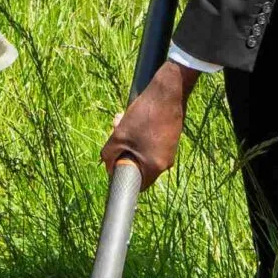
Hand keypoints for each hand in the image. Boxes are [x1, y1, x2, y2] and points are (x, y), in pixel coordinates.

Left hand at [100, 61, 196, 187]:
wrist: (168, 92)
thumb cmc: (144, 115)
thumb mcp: (119, 136)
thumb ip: (109, 155)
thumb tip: (107, 166)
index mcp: (155, 167)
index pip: (138, 184)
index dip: (123, 175)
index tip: (114, 163)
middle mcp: (166, 162)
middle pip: (138, 164)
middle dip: (123, 150)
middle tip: (115, 131)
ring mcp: (170, 150)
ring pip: (142, 151)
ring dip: (128, 138)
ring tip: (121, 119)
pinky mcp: (170, 139)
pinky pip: (151, 143)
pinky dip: (139, 133)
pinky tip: (132, 117)